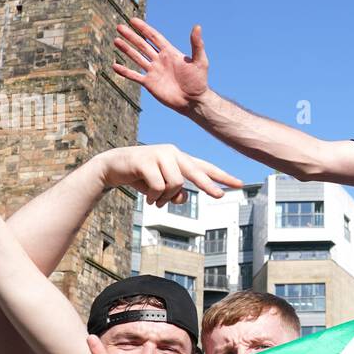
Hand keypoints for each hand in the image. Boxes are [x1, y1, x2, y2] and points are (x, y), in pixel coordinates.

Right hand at [96, 144, 241, 207]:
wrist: (114, 167)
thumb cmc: (141, 177)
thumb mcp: (161, 187)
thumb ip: (175, 193)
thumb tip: (182, 199)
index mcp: (179, 159)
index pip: (205, 167)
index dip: (222, 177)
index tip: (239, 185)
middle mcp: (173, 153)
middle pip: (196, 172)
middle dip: (208, 186)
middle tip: (220, 196)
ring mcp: (160, 154)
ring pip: (175, 184)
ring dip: (165, 198)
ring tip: (155, 200)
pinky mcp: (146, 160)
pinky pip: (159, 186)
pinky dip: (153, 196)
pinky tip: (146, 196)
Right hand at [113, 18, 209, 111]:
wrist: (193, 101)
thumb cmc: (199, 81)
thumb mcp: (200, 61)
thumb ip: (197, 44)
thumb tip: (197, 26)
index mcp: (170, 52)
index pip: (154, 37)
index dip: (144, 28)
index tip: (133, 20)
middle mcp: (159, 60)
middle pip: (142, 45)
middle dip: (131, 36)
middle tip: (119, 27)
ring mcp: (154, 71)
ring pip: (136, 57)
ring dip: (126, 49)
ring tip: (116, 40)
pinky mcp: (149, 83)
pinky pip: (134, 76)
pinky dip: (124, 71)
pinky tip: (114, 66)